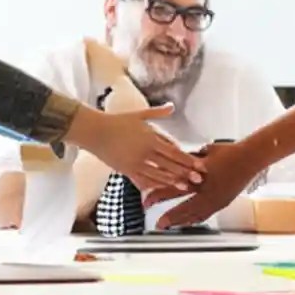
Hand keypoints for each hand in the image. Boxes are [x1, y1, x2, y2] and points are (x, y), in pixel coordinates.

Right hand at [66, 105, 203, 191]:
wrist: (95, 132)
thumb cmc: (117, 121)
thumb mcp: (139, 115)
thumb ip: (157, 113)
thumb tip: (171, 106)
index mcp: (150, 137)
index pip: (174, 151)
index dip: (188, 159)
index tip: (200, 165)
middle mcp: (145, 152)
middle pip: (169, 165)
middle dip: (185, 172)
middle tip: (199, 179)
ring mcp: (135, 163)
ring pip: (158, 175)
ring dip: (173, 181)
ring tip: (185, 187)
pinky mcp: (126, 170)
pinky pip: (143, 180)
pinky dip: (154, 184)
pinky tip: (163, 188)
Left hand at [152, 141, 260, 228]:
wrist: (249, 158)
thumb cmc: (228, 152)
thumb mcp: (204, 152)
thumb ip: (189, 159)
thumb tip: (177, 161)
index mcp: (198, 177)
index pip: (173, 188)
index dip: (159, 196)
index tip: (147, 201)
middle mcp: (207, 192)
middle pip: (183, 207)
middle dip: (169, 217)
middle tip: (158, 224)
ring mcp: (216, 200)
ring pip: (195, 215)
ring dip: (181, 221)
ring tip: (171, 226)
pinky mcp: (222, 203)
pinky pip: (205, 215)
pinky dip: (195, 219)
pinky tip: (189, 222)